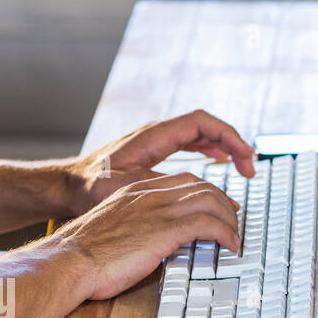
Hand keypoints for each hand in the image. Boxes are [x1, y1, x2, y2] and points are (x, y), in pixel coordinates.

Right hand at [54, 174, 240, 299]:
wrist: (69, 261)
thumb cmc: (83, 257)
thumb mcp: (113, 233)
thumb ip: (136, 230)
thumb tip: (153, 247)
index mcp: (134, 192)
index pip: (182, 181)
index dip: (206, 193)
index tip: (218, 210)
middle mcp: (147, 194)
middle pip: (201, 185)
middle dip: (224, 203)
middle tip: (233, 224)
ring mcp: (156, 209)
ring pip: (209, 200)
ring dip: (229, 219)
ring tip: (234, 237)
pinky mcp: (164, 230)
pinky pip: (207, 222)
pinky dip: (226, 232)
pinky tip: (230, 245)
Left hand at [65, 110, 254, 212]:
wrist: (67, 186)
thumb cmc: (90, 188)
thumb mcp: (127, 189)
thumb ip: (165, 190)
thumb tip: (200, 194)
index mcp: (154, 137)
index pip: (202, 123)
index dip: (229, 137)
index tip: (245, 158)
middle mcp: (157, 134)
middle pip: (206, 127)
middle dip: (233, 144)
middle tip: (249, 169)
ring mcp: (156, 141)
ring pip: (200, 134)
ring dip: (223, 148)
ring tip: (241, 168)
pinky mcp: (153, 152)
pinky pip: (189, 144)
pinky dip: (209, 152)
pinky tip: (218, 165)